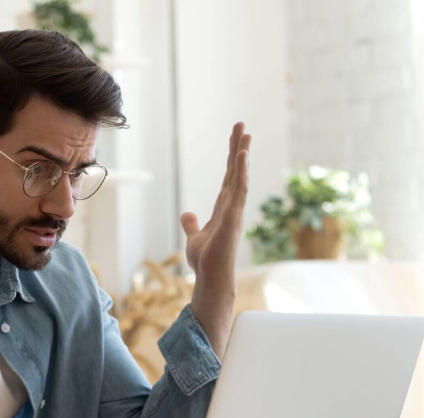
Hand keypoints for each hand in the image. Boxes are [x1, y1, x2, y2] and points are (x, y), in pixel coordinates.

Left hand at [180, 122, 250, 356]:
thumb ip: (192, 224)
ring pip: (239, 176)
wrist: (210, 276)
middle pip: (235, 170)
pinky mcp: (233, 216)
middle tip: (242, 126)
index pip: (228, 176)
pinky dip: (240, 172)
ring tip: (245, 133)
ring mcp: (234, 210)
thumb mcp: (193, 238)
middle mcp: (231, 205)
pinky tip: (242, 156)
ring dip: (242, 154)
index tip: (236, 139)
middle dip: (238, 148)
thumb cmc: (205, 260)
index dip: (231, 158)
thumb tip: (187, 213)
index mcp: (223, 207)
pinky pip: (238, 189)